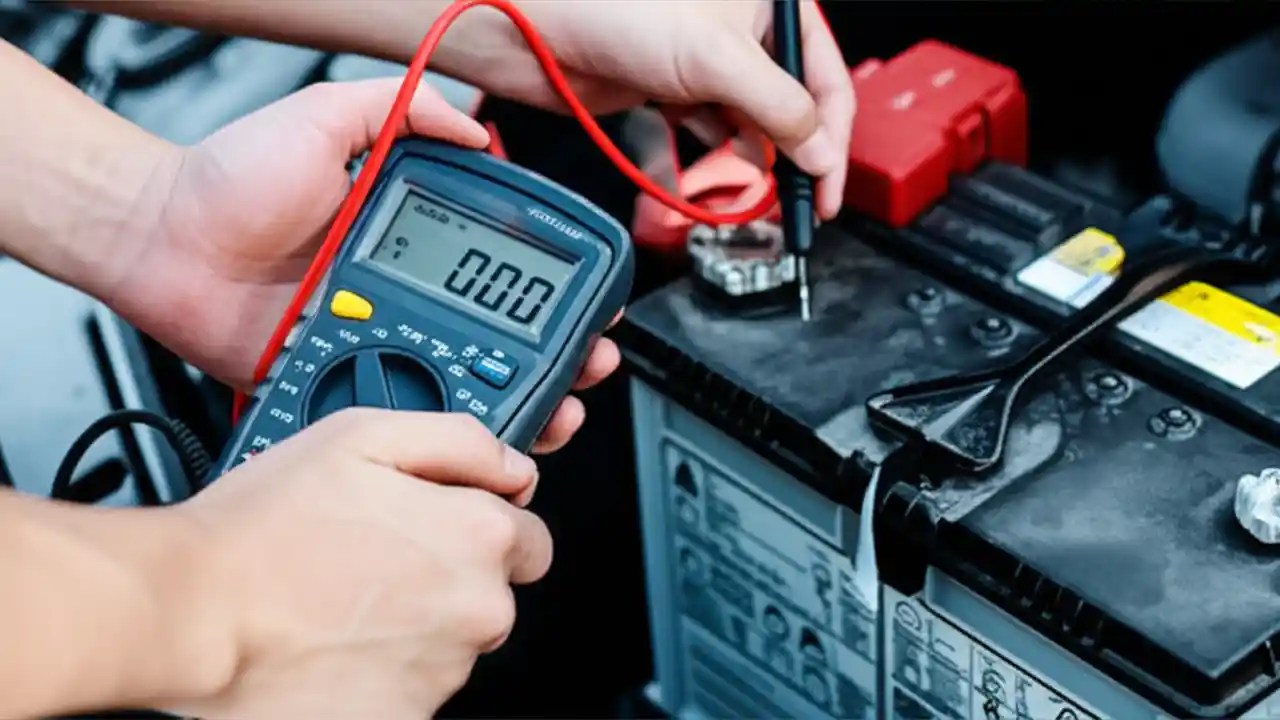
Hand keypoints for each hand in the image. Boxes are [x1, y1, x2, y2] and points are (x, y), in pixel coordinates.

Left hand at [114, 78, 619, 452]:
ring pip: (458, 382)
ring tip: (553, 408)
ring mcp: (371, 340)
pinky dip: (434, 426)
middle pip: (495, 336)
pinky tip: (473, 431)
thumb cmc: (227, 179)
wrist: (158, 238)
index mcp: (405, 237)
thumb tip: (476, 132)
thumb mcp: (325, 118)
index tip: (588, 301)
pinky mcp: (336, 378)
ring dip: (514, 401)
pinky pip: (393, 407)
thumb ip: (401, 110)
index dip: (549, 289)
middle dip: (555, 356)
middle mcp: (397, 292)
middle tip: (588, 364)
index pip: (495, 268)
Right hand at [167, 409, 550, 719]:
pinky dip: (383, 670)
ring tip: (339, 599)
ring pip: (450, 640)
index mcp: (477, 535)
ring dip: (412, 621)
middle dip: (447, 573)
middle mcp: (477, 608)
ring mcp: (443, 671)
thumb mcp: (364, 435)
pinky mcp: (405, 715)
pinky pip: (412, 686)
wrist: (191, 612)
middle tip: (372, 559)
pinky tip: (335, 642)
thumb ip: (460, 442)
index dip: (477, 522)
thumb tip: (513, 463)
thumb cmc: (265, 527)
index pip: (526, 533)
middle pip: (491, 590)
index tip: (433, 523)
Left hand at [445, 0, 853, 217]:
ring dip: (760, 159)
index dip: (833, 139)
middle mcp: (744, 28)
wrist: (536, 22)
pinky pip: (714, 125)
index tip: (828, 191)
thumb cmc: (618, 5)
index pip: (826, 78)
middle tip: (801, 204)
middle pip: (794, 103)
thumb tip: (819, 152)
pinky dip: (722, 152)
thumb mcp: (718, 59)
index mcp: (771, 5)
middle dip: (798, 155)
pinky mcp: (674, 83)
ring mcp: (708, 58)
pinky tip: (726, 174)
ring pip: (753, 119)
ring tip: (764, 194)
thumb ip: (779, 109)